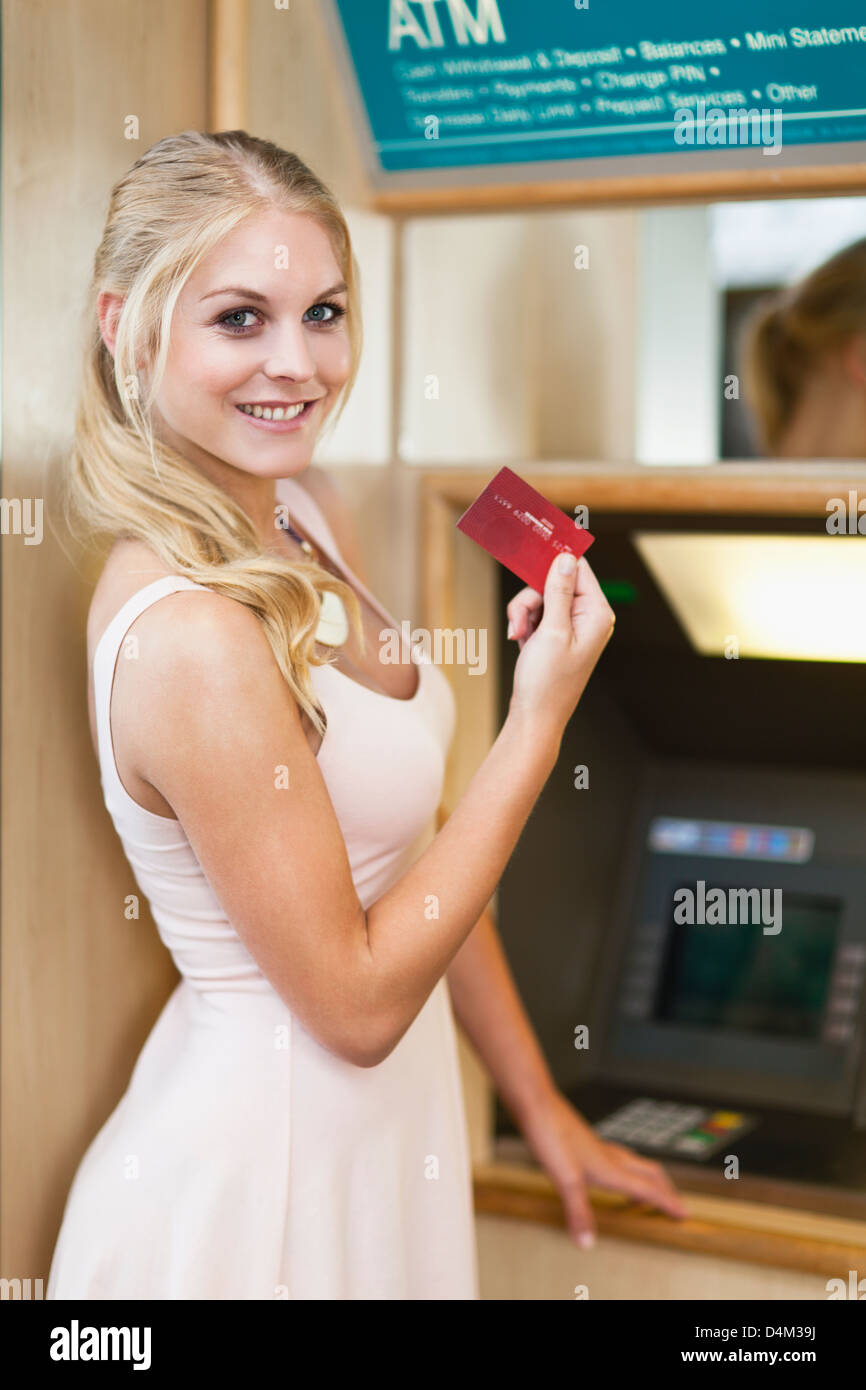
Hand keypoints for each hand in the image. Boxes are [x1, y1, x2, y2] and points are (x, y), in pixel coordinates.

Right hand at [507, 554, 614, 738]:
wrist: (535, 717)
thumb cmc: (547, 681)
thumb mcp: (552, 631)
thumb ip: (559, 591)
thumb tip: (566, 558)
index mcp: (597, 613)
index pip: (578, 569)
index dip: (554, 562)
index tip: (531, 552)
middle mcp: (589, 617)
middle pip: (555, 582)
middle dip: (531, 598)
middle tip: (520, 622)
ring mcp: (573, 627)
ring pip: (541, 598)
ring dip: (524, 613)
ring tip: (518, 636)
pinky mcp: (557, 635)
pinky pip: (537, 614)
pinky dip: (525, 624)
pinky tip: (521, 641)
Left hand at [520, 1090, 688, 1247]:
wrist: (537, 1104)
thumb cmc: (551, 1136)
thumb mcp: (565, 1180)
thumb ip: (579, 1213)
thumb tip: (588, 1244)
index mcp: (612, 1169)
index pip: (649, 1189)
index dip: (668, 1203)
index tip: (686, 1214)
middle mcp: (611, 1157)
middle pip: (650, 1172)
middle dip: (665, 1190)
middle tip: (674, 1205)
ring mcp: (599, 1147)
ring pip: (635, 1164)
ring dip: (647, 1179)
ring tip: (647, 1194)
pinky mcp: (587, 1142)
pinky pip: (617, 1158)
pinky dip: (626, 1171)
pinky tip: (610, 1173)